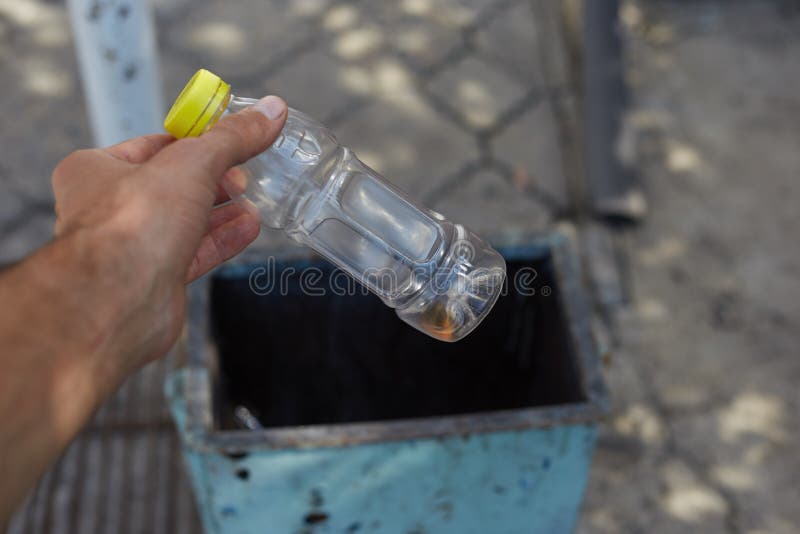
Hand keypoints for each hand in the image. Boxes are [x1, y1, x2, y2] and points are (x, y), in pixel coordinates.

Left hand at [51, 94, 286, 375]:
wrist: (121, 300)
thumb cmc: (134, 223)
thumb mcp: (193, 162)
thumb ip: (233, 137)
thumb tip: (271, 110)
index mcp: (96, 170)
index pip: (153, 146)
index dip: (194, 141)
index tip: (228, 138)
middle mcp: (108, 208)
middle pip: (171, 185)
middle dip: (211, 180)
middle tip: (243, 173)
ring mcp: (132, 247)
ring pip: (183, 222)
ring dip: (220, 212)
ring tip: (252, 201)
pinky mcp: (154, 278)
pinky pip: (193, 252)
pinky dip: (221, 240)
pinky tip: (249, 228)